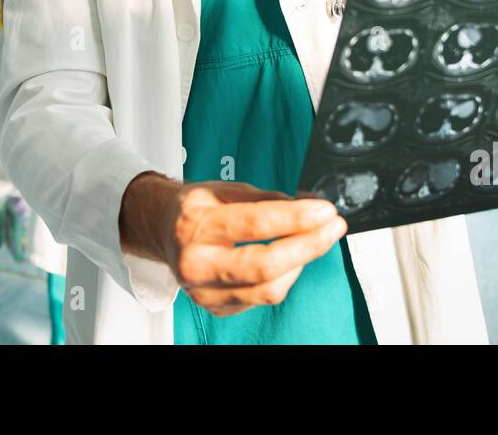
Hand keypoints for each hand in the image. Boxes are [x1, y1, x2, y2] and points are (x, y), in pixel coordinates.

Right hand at [119, 172, 346, 316]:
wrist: (162, 231)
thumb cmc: (198, 208)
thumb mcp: (226, 189)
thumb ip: (269, 199)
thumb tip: (313, 206)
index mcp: (194, 223)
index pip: (255, 224)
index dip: (297, 219)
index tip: (326, 211)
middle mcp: (194, 262)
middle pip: (264, 265)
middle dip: (308, 246)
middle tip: (334, 228)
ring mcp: (202, 291)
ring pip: (268, 290)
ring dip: (302, 264)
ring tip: (316, 241)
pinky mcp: (213, 308)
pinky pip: (261, 299)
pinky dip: (284, 277)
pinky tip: (290, 259)